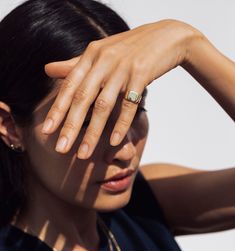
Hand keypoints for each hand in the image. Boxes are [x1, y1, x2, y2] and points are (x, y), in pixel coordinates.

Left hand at [43, 19, 197, 158]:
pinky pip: (129, 104)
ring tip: (83, 154)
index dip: (57, 109)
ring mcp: (123, 67)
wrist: (167, 36)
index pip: (69, 86)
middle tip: (61, 149)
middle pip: (83, 98)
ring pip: (104, 105)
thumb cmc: (130, 49)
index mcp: (91, 55)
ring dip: (93, 132)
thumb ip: (75, 65)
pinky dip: (121, 124)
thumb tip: (47, 70)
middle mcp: (103, 60)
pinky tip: (113, 142)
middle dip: (70, 126)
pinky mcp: (142, 74)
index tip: (46, 131)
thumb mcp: (100, 53)